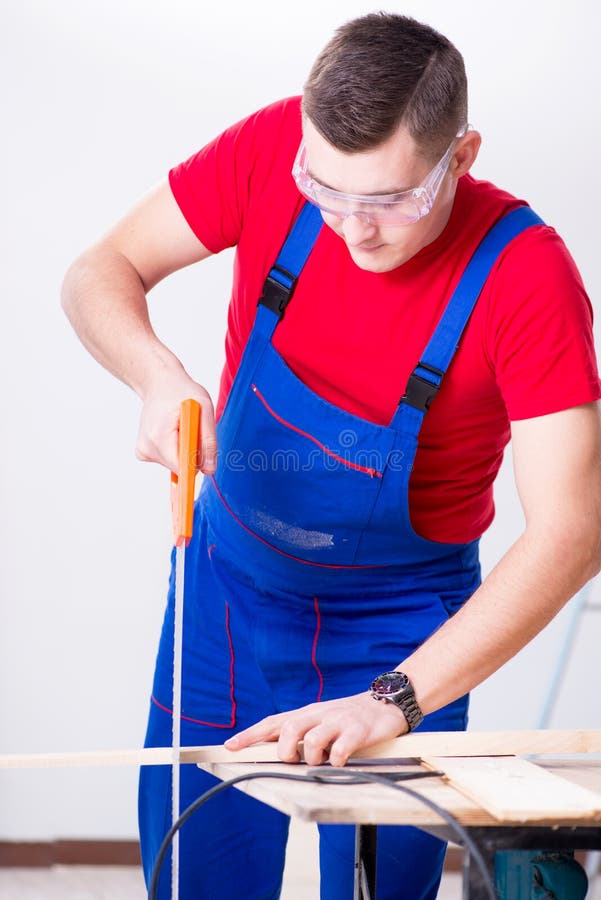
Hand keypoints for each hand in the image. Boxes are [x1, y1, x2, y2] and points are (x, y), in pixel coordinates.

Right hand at [134, 368, 216, 474]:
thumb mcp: (204, 409)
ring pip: (174, 465)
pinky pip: (167, 460)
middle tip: (193, 430)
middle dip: (192, 454)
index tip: (199, 482)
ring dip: (184, 450)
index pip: (180, 468)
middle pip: (179, 467)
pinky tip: (172, 432)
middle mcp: (146, 447)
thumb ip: (208, 441)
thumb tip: (209, 470)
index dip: (194, 469)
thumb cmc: (182, 391)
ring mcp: (143, 451)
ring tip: (180, 426)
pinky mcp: (143, 452)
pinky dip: (175, 450)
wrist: (158, 382)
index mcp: (159, 437)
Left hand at [224, 692, 408, 766]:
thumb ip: (301, 732)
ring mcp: (338, 721)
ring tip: (321, 761)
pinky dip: (335, 761)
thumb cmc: (350, 716)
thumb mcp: (321, 719)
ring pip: (311, 739)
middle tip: (292, 760)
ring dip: (311, 757)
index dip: (251, 734)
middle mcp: (319, 714)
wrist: (387, 702)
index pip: (273, 722)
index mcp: (308, 713)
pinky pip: (340, 749)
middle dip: (284, 750)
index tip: (230, 746)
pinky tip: (339, 762)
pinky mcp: (357, 731)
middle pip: (289, 728)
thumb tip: (275, 748)